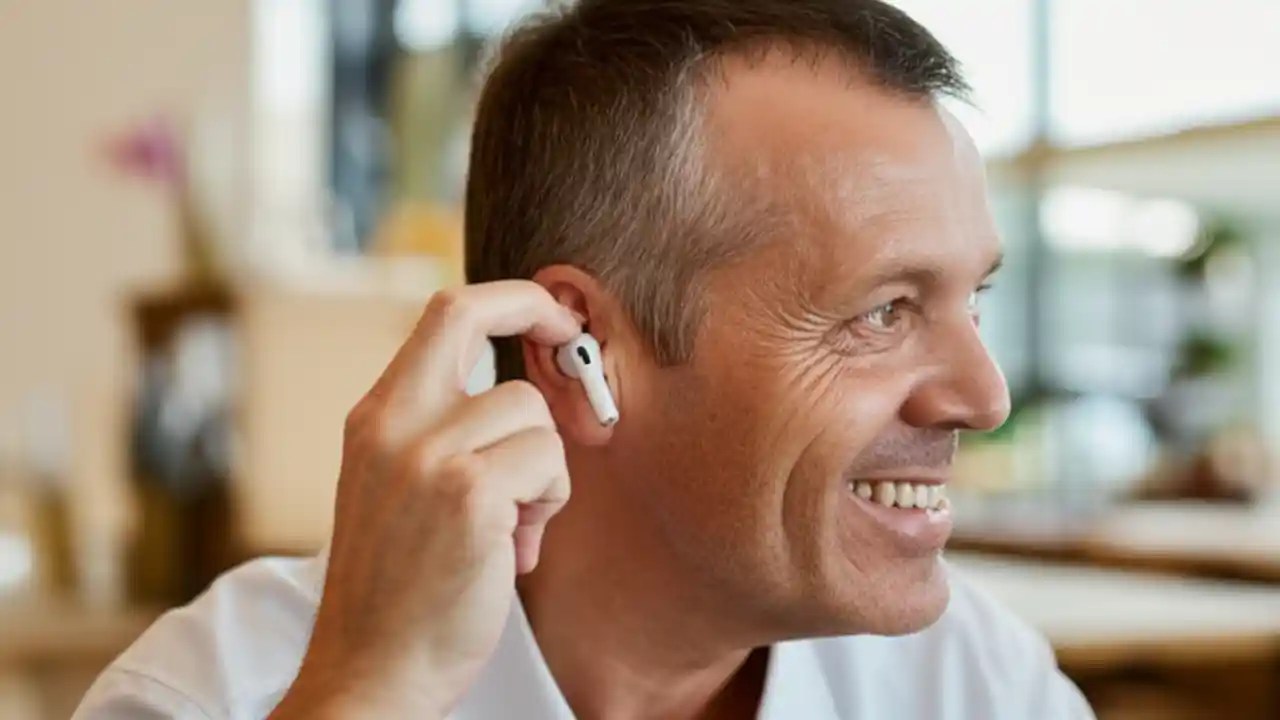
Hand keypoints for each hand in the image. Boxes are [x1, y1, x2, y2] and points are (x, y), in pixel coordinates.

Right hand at [270, 281, 580, 718]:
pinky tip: (516, 548)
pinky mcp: (468, 494)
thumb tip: (524, 392)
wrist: (372, 672)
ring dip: (545, 469)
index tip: (551, 318)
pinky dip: (548, 502)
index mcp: (375, 418)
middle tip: (572, 349)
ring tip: (515, 524)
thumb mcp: (396, 488)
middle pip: (472, 314)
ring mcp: (426, 456)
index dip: (508, 299)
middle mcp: (391, 424)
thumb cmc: (398, 590)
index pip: (441, 314)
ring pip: (531, 411)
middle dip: (542, 318)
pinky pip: (547, 462)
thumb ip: (441, 432)